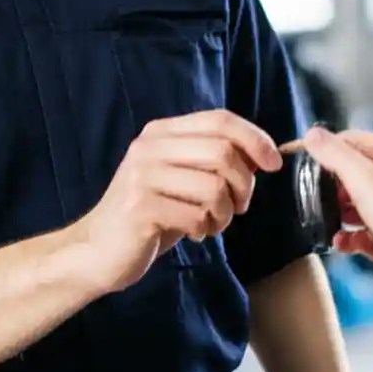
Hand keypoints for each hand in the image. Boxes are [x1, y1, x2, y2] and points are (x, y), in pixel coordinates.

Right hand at [75, 110, 283, 293]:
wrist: (98, 251)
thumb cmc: (150, 214)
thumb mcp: (182, 179)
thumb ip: (213, 161)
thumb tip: (264, 154)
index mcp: (162, 132)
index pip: (220, 119)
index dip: (255, 138)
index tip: (274, 163)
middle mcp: (149, 147)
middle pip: (223, 153)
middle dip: (244, 185)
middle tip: (239, 207)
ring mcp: (142, 177)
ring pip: (214, 188)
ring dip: (224, 213)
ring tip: (211, 224)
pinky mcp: (140, 209)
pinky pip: (197, 215)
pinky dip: (205, 229)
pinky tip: (194, 233)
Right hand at [302, 127, 372, 283]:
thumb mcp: (364, 179)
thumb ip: (336, 155)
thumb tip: (311, 134)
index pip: (356, 141)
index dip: (329, 148)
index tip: (304, 159)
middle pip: (356, 173)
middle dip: (334, 186)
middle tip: (316, 195)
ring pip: (358, 203)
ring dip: (340, 213)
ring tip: (329, 221)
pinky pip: (365, 230)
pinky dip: (351, 236)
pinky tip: (342, 242)